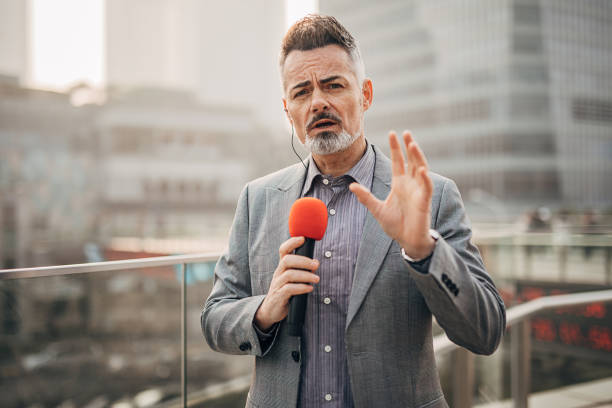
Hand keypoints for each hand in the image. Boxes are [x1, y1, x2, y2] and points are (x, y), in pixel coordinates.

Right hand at [254, 236, 319, 330]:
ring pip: (289, 275)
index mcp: (282, 267)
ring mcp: (277, 284)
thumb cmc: (284, 292)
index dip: (292, 242)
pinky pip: (289, 289)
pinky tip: (309, 288)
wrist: (271, 311)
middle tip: (316, 265)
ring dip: (305, 276)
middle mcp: (278, 273)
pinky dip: (301, 288)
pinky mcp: (279, 296)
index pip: (283, 250)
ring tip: (316, 279)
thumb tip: (316, 263)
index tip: (303, 239)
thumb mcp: (291, 279)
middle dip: (303, 261)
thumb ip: (301, 270)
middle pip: (287, 260)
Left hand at [349, 131, 434, 259]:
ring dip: (418, 157)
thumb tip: (351, 185)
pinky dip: (425, 179)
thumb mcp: (377, 209)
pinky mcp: (424, 202)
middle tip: (404, 132)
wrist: (407, 241)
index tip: (392, 133)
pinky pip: (427, 188)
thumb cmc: (396, 225)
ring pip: (421, 169)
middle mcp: (410, 184)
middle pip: (411, 160)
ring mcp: (418, 191)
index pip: (398, 161)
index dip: (395, 148)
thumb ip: (365, 197)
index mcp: (399, 184)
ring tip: (412, 144)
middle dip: (408, 146)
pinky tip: (422, 170)